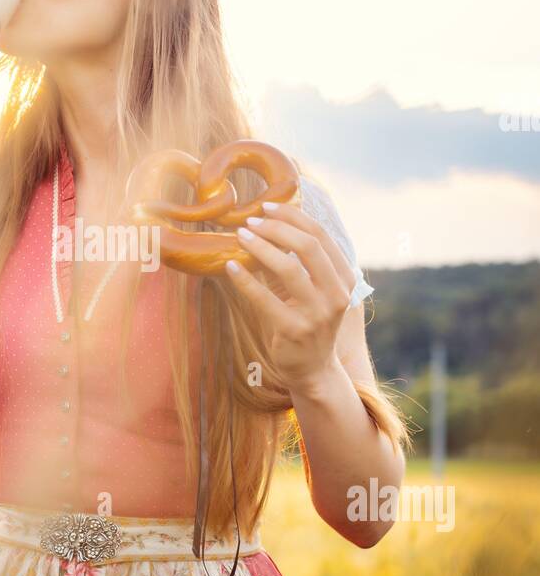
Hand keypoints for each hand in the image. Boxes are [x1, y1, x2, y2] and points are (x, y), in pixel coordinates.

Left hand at [225, 202, 355, 395]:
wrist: (313, 368)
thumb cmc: (309, 320)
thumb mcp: (313, 289)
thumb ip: (300, 261)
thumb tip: (270, 224)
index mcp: (344, 277)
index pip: (321, 236)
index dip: (293, 216)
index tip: (267, 207)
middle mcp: (337, 293)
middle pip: (309, 246)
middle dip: (277, 228)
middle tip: (250, 221)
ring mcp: (318, 314)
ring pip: (289, 269)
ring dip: (261, 248)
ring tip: (240, 237)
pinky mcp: (295, 330)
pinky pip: (266, 299)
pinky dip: (246, 280)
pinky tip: (230, 267)